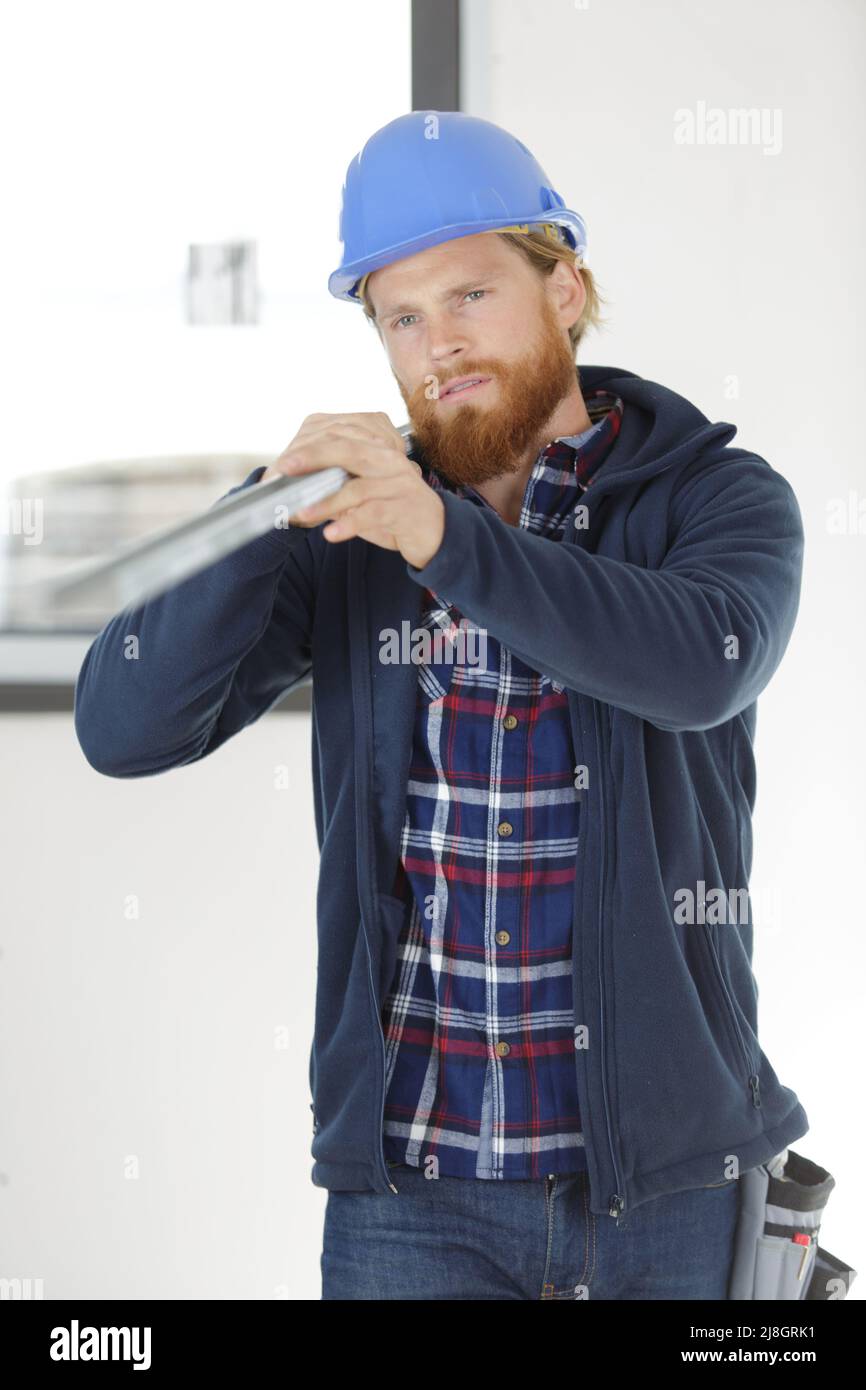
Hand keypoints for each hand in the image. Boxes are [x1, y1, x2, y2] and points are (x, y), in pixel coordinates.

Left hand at [261, 412, 444, 567]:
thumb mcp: (361, 494)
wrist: (436, 533)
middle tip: (285, 470)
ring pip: (357, 487)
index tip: (284, 461)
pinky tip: (331, 534)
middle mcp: (389, 460)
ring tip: (302, 513)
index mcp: (377, 448)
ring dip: (326, 501)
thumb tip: (296, 488)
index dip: (310, 446)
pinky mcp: (404, 509)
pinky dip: (349, 525)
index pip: (341, 436)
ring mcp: (398, 484)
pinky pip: (373, 514)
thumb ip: (335, 486)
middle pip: (348, 450)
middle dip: (313, 458)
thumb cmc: (393, 510)